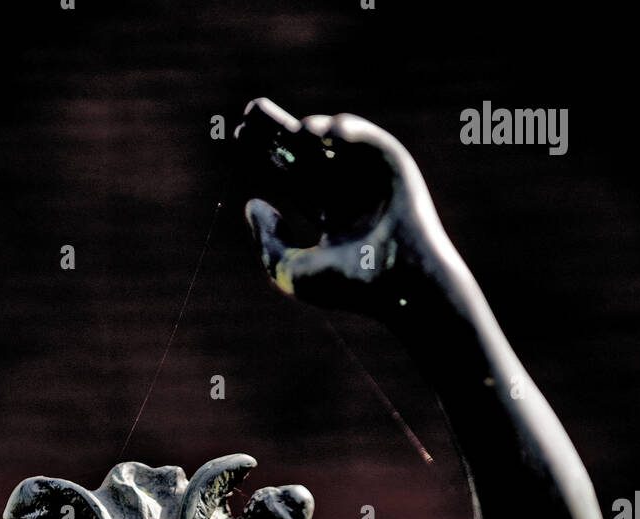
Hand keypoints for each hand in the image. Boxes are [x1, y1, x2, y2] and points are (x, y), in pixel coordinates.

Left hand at [235, 97, 451, 316]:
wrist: (400, 286)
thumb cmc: (348, 288)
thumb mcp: (292, 271)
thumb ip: (267, 242)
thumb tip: (251, 204)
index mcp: (327, 217)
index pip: (291, 176)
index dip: (266, 154)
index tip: (238, 134)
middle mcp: (347, 194)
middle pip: (306, 153)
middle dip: (279, 131)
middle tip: (251, 109)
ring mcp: (371, 179)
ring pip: (333, 143)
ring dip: (309, 129)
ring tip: (290, 130)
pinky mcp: (395, 167)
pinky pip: (368, 139)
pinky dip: (348, 129)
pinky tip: (322, 131)